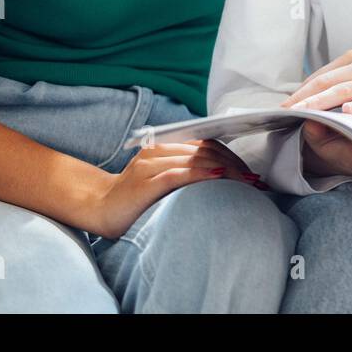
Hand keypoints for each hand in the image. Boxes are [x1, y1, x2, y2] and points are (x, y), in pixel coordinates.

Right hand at [87, 140, 259, 238]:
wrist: (98, 207)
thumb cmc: (135, 197)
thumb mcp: (162, 176)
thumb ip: (185, 168)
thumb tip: (223, 172)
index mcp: (164, 145)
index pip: (206, 144)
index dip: (232, 155)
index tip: (249, 172)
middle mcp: (158, 150)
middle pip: (206, 151)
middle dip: (234, 165)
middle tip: (254, 181)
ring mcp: (150, 165)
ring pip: (196, 161)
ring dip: (227, 172)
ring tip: (245, 184)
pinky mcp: (145, 182)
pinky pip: (178, 174)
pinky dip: (201, 175)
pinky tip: (218, 178)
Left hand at [282, 49, 351, 120]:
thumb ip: (336, 79)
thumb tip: (304, 92)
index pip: (321, 76)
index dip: (301, 91)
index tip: (284, 105)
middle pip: (329, 83)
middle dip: (305, 98)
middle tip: (288, 111)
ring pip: (346, 92)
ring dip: (323, 102)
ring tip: (305, 112)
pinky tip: (346, 112)